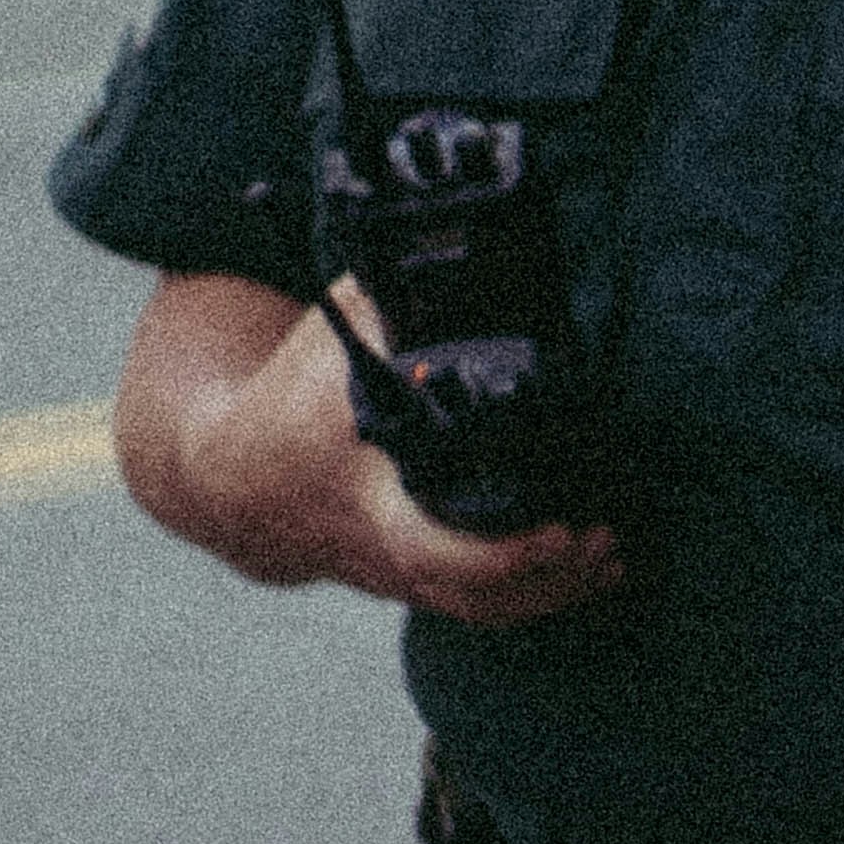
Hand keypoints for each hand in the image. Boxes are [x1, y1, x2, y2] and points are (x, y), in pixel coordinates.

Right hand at [166, 289, 620, 624]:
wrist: (231, 477)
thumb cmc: (294, 394)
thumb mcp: (339, 335)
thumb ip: (399, 300)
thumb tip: (466, 234)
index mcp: (366, 495)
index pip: (437, 547)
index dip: (505, 552)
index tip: (562, 530)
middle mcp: (386, 548)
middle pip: (479, 593)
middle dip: (550, 576)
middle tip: (608, 536)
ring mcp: (399, 575)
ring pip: (484, 609)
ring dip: (554, 592)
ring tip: (612, 554)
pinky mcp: (410, 582)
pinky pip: (477, 608)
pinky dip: (533, 597)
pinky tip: (590, 571)